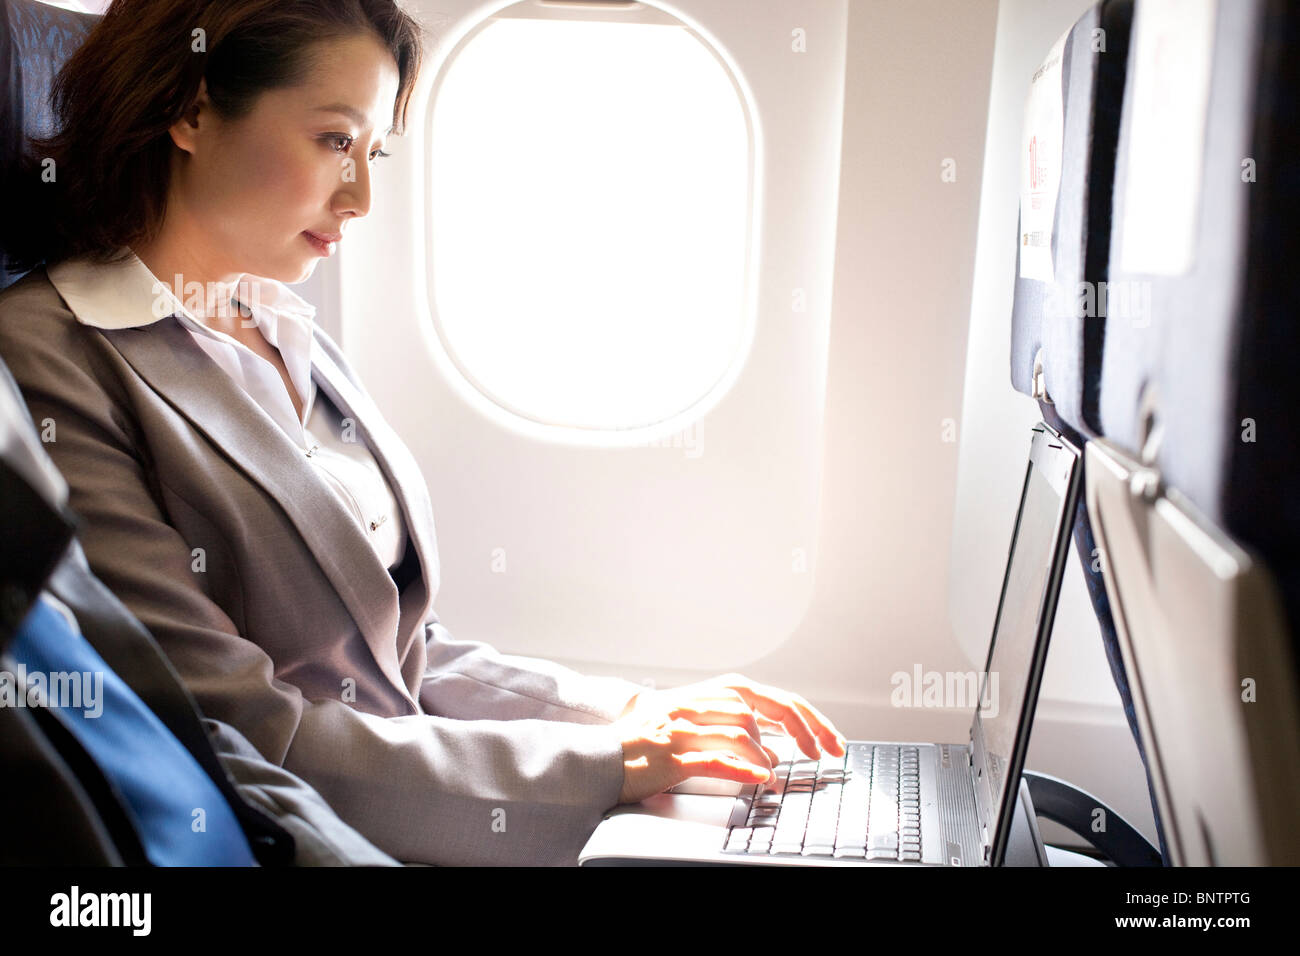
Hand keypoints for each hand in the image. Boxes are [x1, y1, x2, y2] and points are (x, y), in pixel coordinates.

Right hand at [614, 673, 845, 803]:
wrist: (601, 755)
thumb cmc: (648, 742)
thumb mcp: (692, 721)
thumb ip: (733, 723)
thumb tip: (778, 742)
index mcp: (709, 693)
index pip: (769, 697)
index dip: (805, 717)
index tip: (829, 738)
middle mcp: (699, 704)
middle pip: (764, 706)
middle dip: (804, 728)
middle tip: (827, 751)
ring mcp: (685, 728)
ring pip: (742, 731)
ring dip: (768, 754)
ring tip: (777, 773)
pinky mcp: (673, 755)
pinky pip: (716, 759)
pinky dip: (744, 768)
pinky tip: (762, 777)